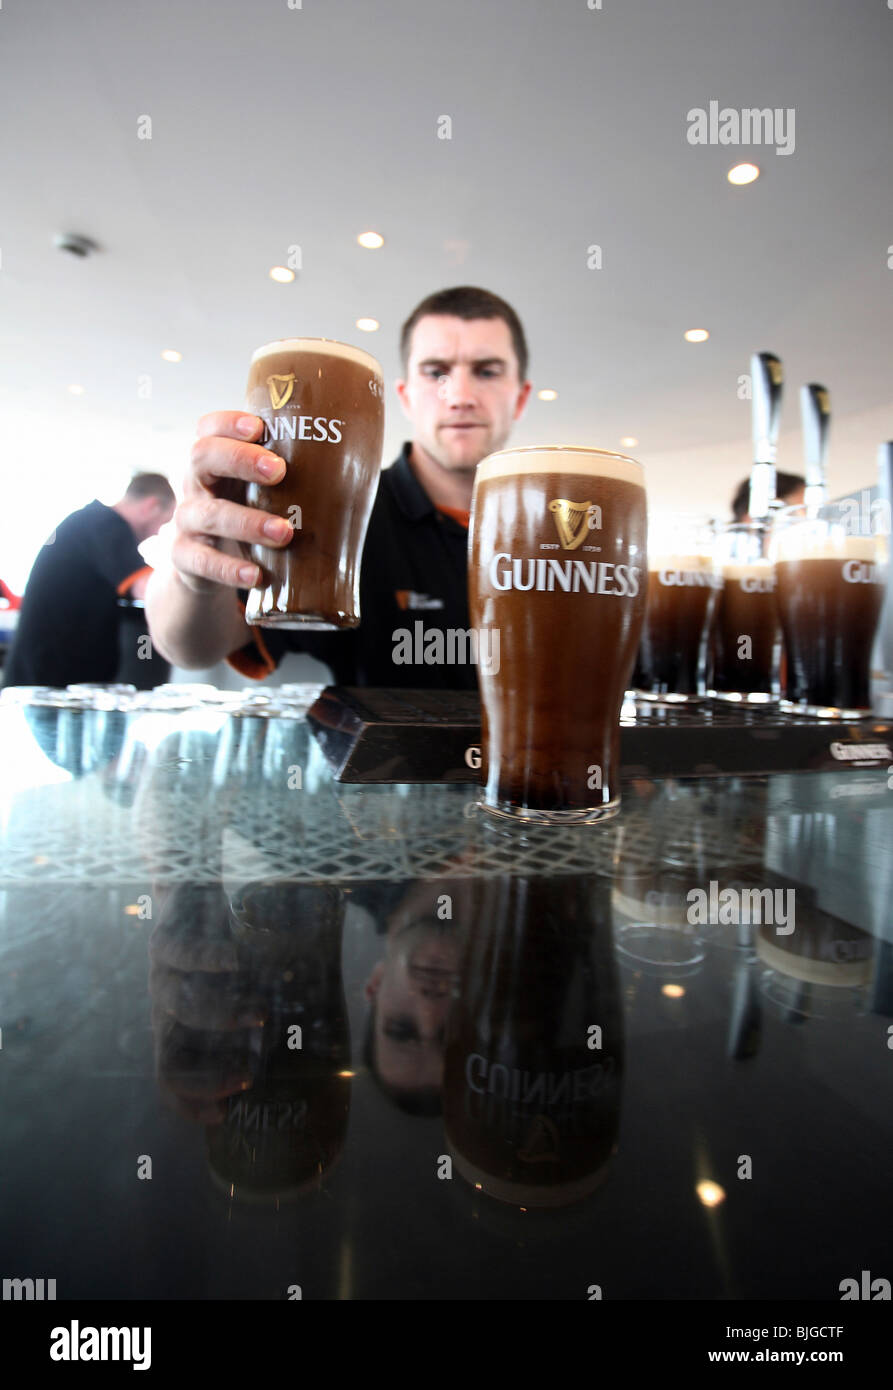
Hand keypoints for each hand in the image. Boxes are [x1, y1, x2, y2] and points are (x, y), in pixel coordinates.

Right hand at [171, 411, 293, 593]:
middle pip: (203, 457)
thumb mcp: (258, 489)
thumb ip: (287, 474)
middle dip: (240, 460)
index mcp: (214, 459)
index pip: (210, 428)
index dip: (228, 423)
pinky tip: (255, 575)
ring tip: (284, 533)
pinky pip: (203, 561)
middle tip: (279, 470)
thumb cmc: (246, 512)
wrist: (208, 562)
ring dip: (248, 522)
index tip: (258, 427)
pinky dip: (229, 569)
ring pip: (210, 514)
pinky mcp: (185, 556)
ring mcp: (187, 520)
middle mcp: (195, 483)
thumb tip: (353, 461)